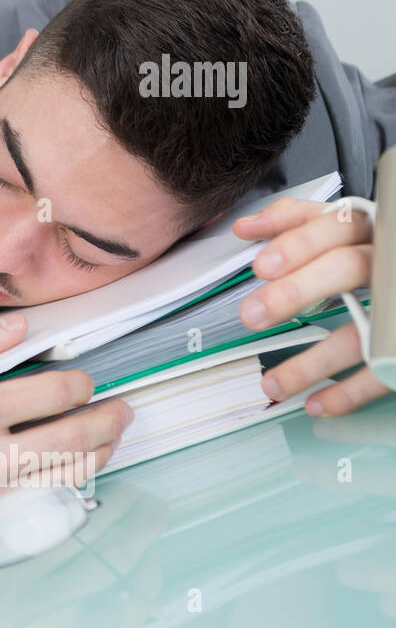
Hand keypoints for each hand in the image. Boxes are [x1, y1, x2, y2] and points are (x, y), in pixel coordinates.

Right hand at [0, 314, 133, 552]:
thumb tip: (16, 328)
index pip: (51, 392)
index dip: (78, 381)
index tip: (82, 378)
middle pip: (72, 438)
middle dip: (106, 419)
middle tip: (120, 408)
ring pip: (66, 479)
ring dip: (98, 456)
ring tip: (109, 440)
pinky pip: (39, 511)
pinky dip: (67, 491)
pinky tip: (75, 477)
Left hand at [234, 195, 386, 416]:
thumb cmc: (377, 257)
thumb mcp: (344, 230)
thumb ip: (298, 223)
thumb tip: (246, 227)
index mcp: (372, 231)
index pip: (337, 226)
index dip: (298, 244)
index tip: (260, 266)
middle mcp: (390, 263)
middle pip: (347, 268)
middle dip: (295, 292)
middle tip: (251, 316)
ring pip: (363, 329)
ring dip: (313, 362)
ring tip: (273, 384)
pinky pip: (382, 370)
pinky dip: (349, 393)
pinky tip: (317, 404)